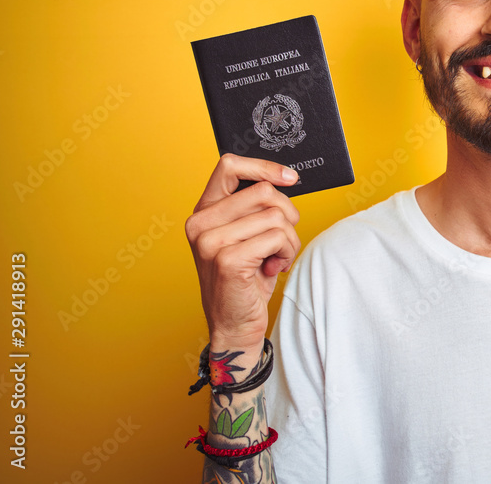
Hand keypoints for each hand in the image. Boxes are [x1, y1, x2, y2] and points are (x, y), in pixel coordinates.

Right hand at [185, 154, 300, 353]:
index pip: (229, 166)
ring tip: (275, 258)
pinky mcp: (227, 260)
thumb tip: (284, 178)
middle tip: (281, 239)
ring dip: (289, 239)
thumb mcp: (246, 236)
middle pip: (264, 192)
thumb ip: (254, 208)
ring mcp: (211, 241)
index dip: (264, 167)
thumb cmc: (245, 279)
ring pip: (276, 216)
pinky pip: (277, 238)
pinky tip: (273, 268)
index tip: (289, 178)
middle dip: (287, 215)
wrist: (235, 324)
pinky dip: (286, 253)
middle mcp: (201, 223)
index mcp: (204, 211)